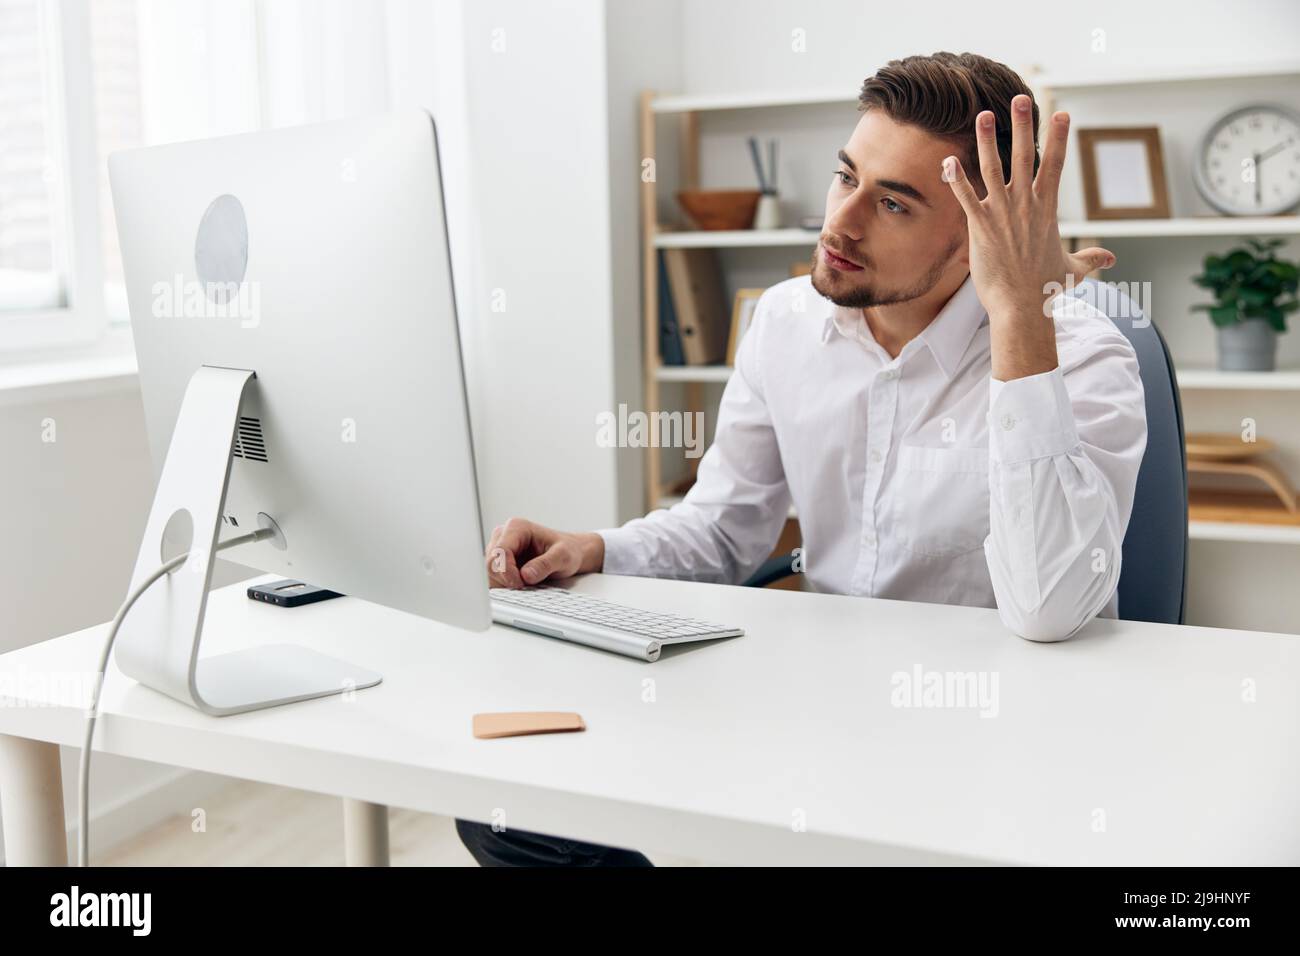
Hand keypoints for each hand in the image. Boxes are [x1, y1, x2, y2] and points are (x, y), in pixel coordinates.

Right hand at [485, 517, 604, 587]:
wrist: (570, 552)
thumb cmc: (567, 550)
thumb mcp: (563, 556)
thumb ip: (545, 564)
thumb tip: (526, 575)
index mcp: (517, 527)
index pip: (500, 551)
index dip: (507, 571)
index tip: (520, 584)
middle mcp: (503, 535)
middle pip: (491, 563)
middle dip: (505, 579)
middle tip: (525, 587)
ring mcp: (499, 548)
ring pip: (490, 572)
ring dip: (505, 583)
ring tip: (526, 584)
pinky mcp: (499, 562)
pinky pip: (493, 577)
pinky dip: (504, 585)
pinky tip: (520, 585)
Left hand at [941, 96, 1114, 378]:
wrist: (1023, 310)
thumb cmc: (1047, 291)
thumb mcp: (1073, 270)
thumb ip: (1091, 258)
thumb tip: (1112, 259)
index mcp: (1048, 211)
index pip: (1056, 166)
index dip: (1059, 139)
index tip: (1061, 114)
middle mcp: (1026, 207)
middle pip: (1025, 157)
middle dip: (1023, 126)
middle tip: (1022, 97)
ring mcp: (1003, 215)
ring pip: (993, 169)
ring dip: (986, 141)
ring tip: (982, 114)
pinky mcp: (981, 228)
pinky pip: (966, 198)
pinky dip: (956, 179)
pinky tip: (948, 160)